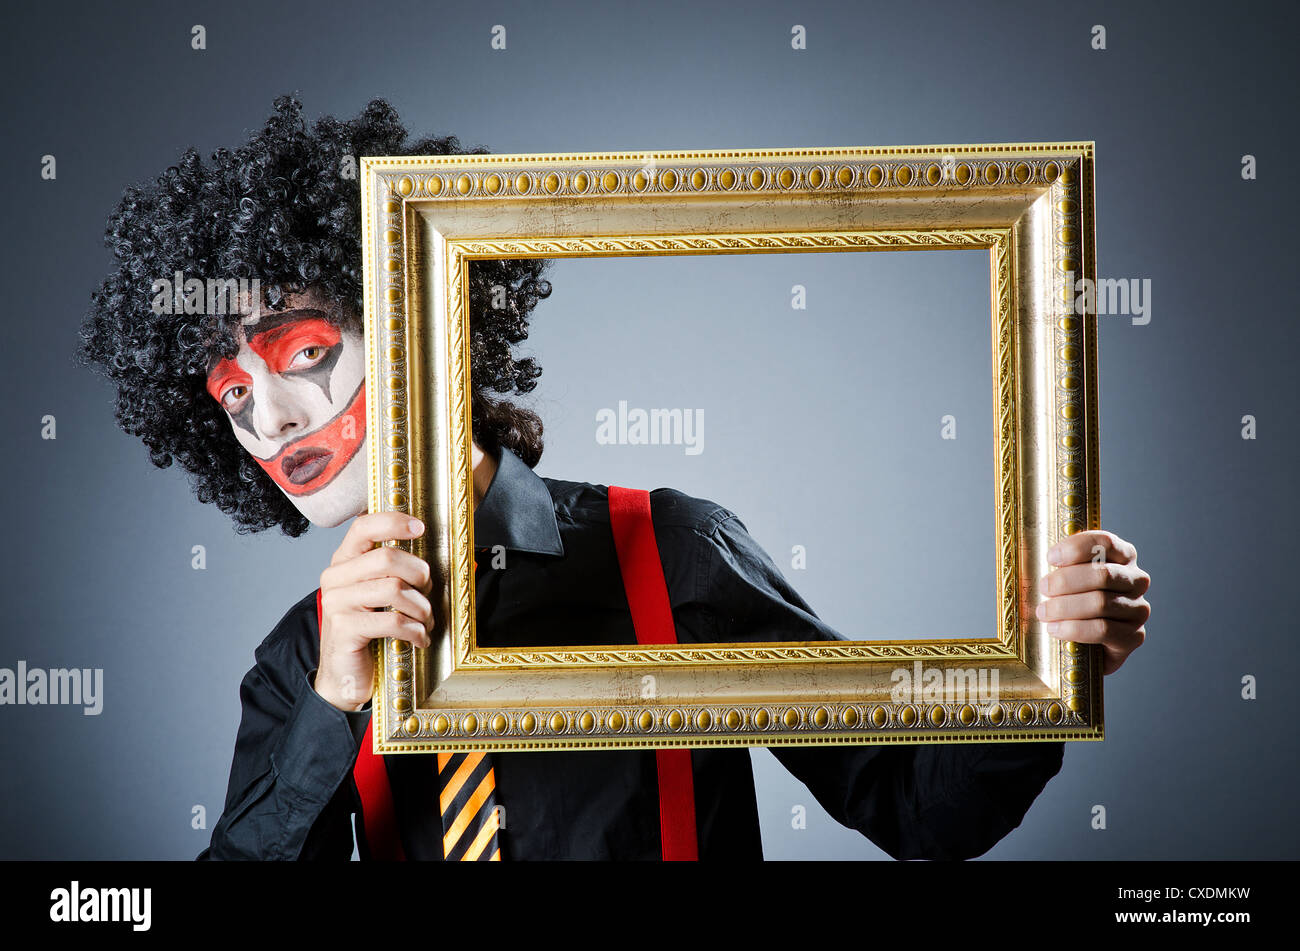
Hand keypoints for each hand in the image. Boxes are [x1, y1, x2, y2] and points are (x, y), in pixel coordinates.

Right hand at [314, 512, 433, 711]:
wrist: (346, 678)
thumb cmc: (370, 632)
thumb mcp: (380, 596)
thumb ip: (393, 572)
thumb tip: (429, 555)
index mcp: (344, 562)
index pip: (363, 527)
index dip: (393, 521)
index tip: (420, 527)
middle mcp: (335, 578)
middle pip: (387, 558)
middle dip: (419, 576)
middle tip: (427, 594)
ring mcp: (337, 603)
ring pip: (394, 589)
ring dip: (421, 608)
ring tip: (426, 621)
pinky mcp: (344, 629)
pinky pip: (393, 621)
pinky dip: (415, 631)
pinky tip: (420, 639)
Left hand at [1036, 529, 1149, 675]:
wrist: (1088, 644)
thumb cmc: (1074, 601)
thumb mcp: (1069, 578)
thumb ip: (1062, 565)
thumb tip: (1034, 559)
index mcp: (1123, 557)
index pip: (1106, 542)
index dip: (1077, 547)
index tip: (1050, 557)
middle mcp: (1136, 580)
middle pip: (1103, 574)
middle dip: (1066, 581)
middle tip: (1043, 587)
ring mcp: (1138, 609)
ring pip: (1101, 603)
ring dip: (1065, 607)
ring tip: (1043, 612)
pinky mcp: (1134, 636)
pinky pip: (1102, 630)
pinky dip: (1074, 629)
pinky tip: (1055, 629)